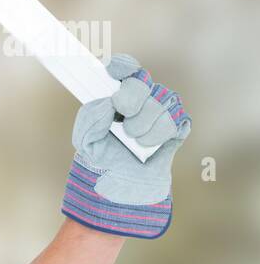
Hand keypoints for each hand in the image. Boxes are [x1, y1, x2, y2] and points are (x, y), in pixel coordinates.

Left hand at [60, 54, 190, 238]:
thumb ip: (92, 116)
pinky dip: (161, 132)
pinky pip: (176, 120)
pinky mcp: (174, 134)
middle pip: (145, 83)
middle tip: (122, 113)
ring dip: (145, 120)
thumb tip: (109, 101)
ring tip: (133, 139)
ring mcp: (158, 119)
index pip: (125, 73)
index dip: (123, 66)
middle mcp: (139, 106)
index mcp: (116, 102)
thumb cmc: (100, 167)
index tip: (113, 69)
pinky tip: (148, 145)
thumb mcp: (86, 140)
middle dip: (133, 97)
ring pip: (163, 101)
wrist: (117, 197)